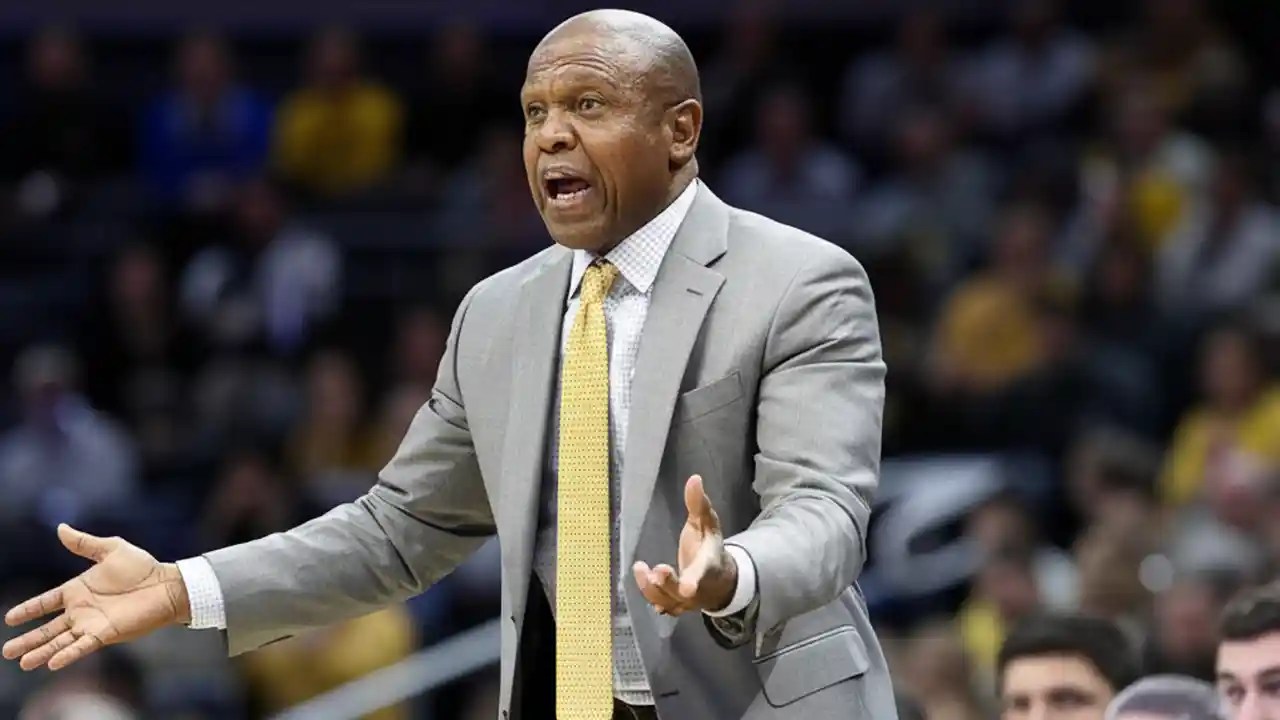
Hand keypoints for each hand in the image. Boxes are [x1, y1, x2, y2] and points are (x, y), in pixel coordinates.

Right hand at [2, 525, 189, 671]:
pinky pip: (82, 646)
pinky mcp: (105, 634)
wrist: (167, 585)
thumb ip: (84, 543)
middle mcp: (81, 611)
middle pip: (48, 628)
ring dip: (41, 651)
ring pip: (60, 641)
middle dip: (28, 640)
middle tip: (6, 651)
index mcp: (78, 590)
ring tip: (21, 662)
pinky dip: (67, 654)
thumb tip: (61, 527)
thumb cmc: (143, 568)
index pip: (46, 602)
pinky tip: (52, 663)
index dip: (28, 610)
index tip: (9, 619)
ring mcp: (92, 624)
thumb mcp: (111, 549)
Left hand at [633, 475, 736, 615]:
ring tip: (640, 568)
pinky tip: (644, 580)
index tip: (687, 587)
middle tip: (658, 571)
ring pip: (668, 602)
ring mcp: (686, 600)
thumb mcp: (708, 524)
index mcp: (708, 566)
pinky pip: (663, 606)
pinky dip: (652, 597)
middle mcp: (698, 588)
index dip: (694, 580)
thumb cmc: (710, 547)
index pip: (702, 574)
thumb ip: (699, 504)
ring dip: (653, 590)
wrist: (719, 579)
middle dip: (669, 584)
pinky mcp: (675, 605)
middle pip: (682, 593)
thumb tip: (694, 478)